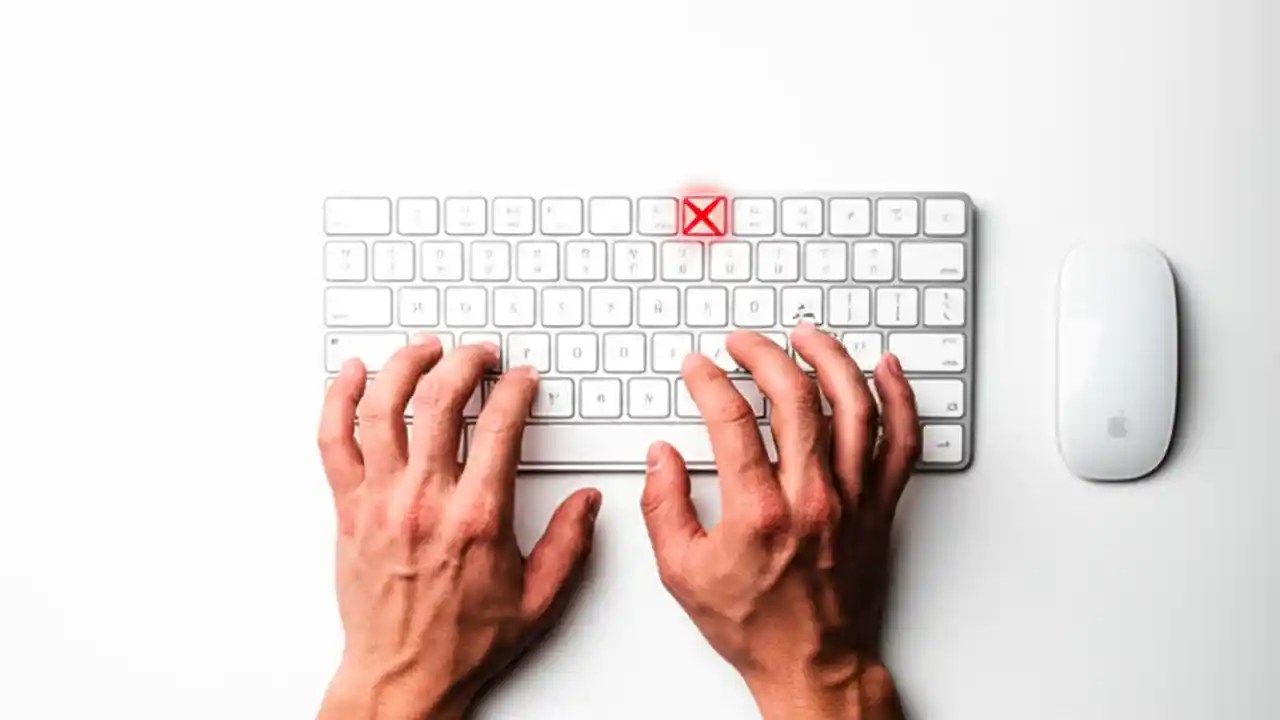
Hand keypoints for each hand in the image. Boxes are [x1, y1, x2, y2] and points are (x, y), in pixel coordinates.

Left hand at [316, 336, 601, 719]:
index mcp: (478, 516)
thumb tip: (588, 501)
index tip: (523, 379)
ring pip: (384, 409)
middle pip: (442, 401)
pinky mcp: (348, 510)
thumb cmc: (462, 642)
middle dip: (466, 363)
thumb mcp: (539, 598)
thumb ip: (570, 543)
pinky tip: (352, 374)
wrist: (402, 676)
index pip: (501, 426)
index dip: (516, 390)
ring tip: (425, 348)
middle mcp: (426, 500)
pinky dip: (339, 399)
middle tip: (480, 355)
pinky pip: (334, 441)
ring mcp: (381, 501)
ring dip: (406, 366)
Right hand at [640, 326, 920, 719]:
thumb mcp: (682, 573)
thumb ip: (663, 507)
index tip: (698, 367)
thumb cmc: (755, 626)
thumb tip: (660, 457)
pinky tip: (885, 369)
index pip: (730, 420)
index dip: (709, 381)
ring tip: (806, 336)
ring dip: (830, 359)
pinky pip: (902, 442)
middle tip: (743, 342)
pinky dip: (900, 398)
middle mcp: (812, 499)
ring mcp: (854, 500)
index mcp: (759, 513)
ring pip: (854, 407)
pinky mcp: (880, 508)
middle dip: (763, 355)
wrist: (813, 666)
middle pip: (795, 398)